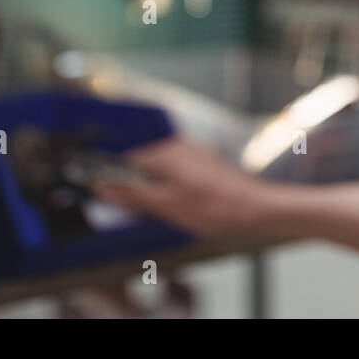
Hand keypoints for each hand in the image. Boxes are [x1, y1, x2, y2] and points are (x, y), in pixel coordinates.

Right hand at [92, 136, 272, 237]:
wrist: (254, 209)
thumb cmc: (215, 208)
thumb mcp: (166, 206)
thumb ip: (133, 195)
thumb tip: (104, 188)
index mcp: (166, 153)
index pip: (126, 161)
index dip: (114, 179)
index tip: (105, 195)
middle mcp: (179, 147)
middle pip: (143, 165)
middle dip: (137, 187)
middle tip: (142, 210)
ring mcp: (193, 154)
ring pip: (160, 171)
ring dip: (155, 190)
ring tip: (167, 211)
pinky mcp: (203, 164)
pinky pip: (176, 174)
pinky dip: (171, 189)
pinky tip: (181, 206)